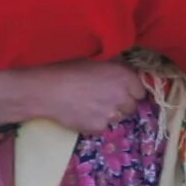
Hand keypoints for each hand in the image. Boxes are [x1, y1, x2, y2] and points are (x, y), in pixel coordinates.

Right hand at [0, 60, 146, 136]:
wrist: (45, 88)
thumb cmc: (67, 67)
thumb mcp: (95, 58)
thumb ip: (115, 64)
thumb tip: (125, 65)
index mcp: (124, 76)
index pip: (140, 90)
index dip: (130, 90)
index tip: (120, 89)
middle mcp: (121, 96)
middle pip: (132, 106)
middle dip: (122, 103)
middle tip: (104, 97)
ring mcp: (110, 114)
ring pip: (118, 117)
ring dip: (109, 112)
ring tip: (90, 104)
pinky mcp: (98, 127)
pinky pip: (103, 127)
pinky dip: (95, 122)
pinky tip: (82, 112)